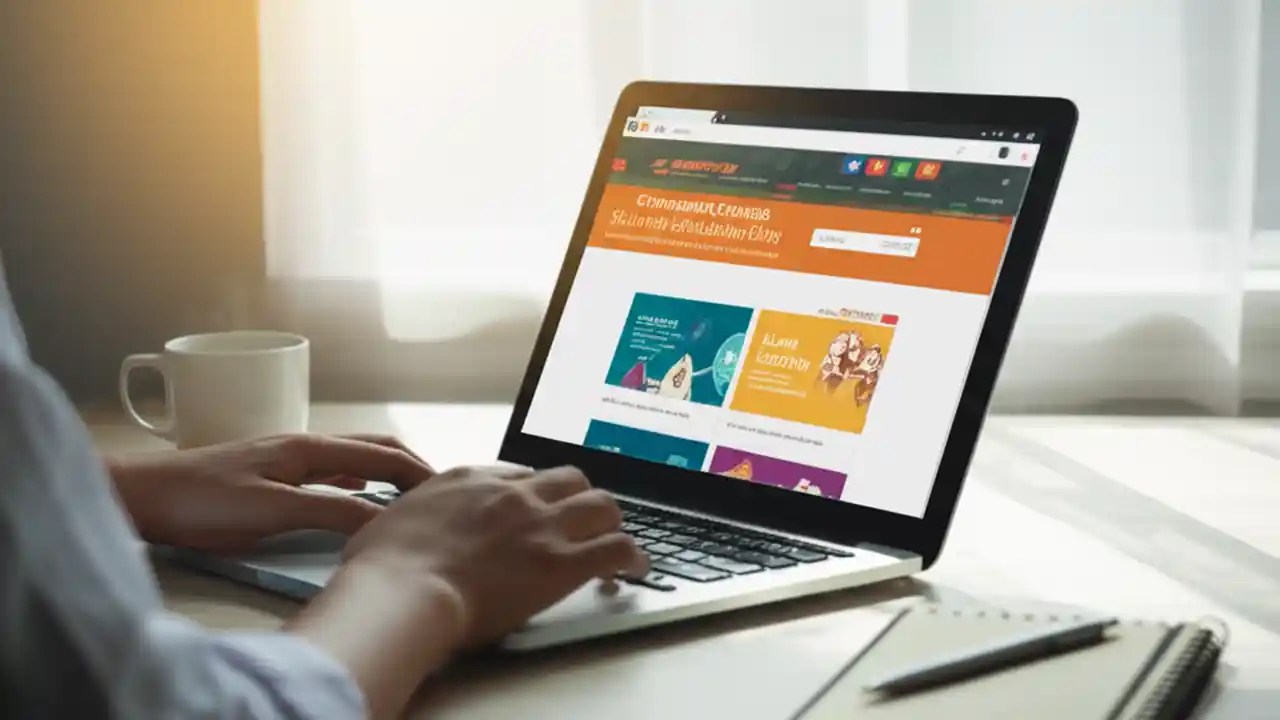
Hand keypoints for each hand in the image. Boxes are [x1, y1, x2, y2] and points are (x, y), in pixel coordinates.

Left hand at [107, 434, 433, 551]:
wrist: (144, 496)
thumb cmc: (201, 500)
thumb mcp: (272, 510)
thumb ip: (330, 512)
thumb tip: (384, 522)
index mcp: (309, 448)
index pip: (383, 455)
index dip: (420, 474)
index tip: (449, 495)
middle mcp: (305, 447)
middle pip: (374, 449)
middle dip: (412, 467)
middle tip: (443, 494)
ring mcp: (289, 460)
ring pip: (355, 460)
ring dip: (388, 475)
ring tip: (413, 499)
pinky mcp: (274, 478)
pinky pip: (332, 475)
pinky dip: (360, 484)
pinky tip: (361, 500)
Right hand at [288, 465, 647, 717]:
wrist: (403, 591)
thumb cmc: (384, 567)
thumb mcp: (389, 520)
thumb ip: (414, 515)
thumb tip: (410, 523)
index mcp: (471, 479)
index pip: (518, 474)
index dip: (533, 493)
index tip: (535, 508)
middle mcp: (514, 494)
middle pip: (569, 479)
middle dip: (579, 498)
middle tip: (580, 519)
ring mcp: (542, 526)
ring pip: (602, 504)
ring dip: (609, 522)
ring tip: (613, 539)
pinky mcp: (563, 562)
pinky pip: (617, 548)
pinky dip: (632, 557)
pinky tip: (635, 568)